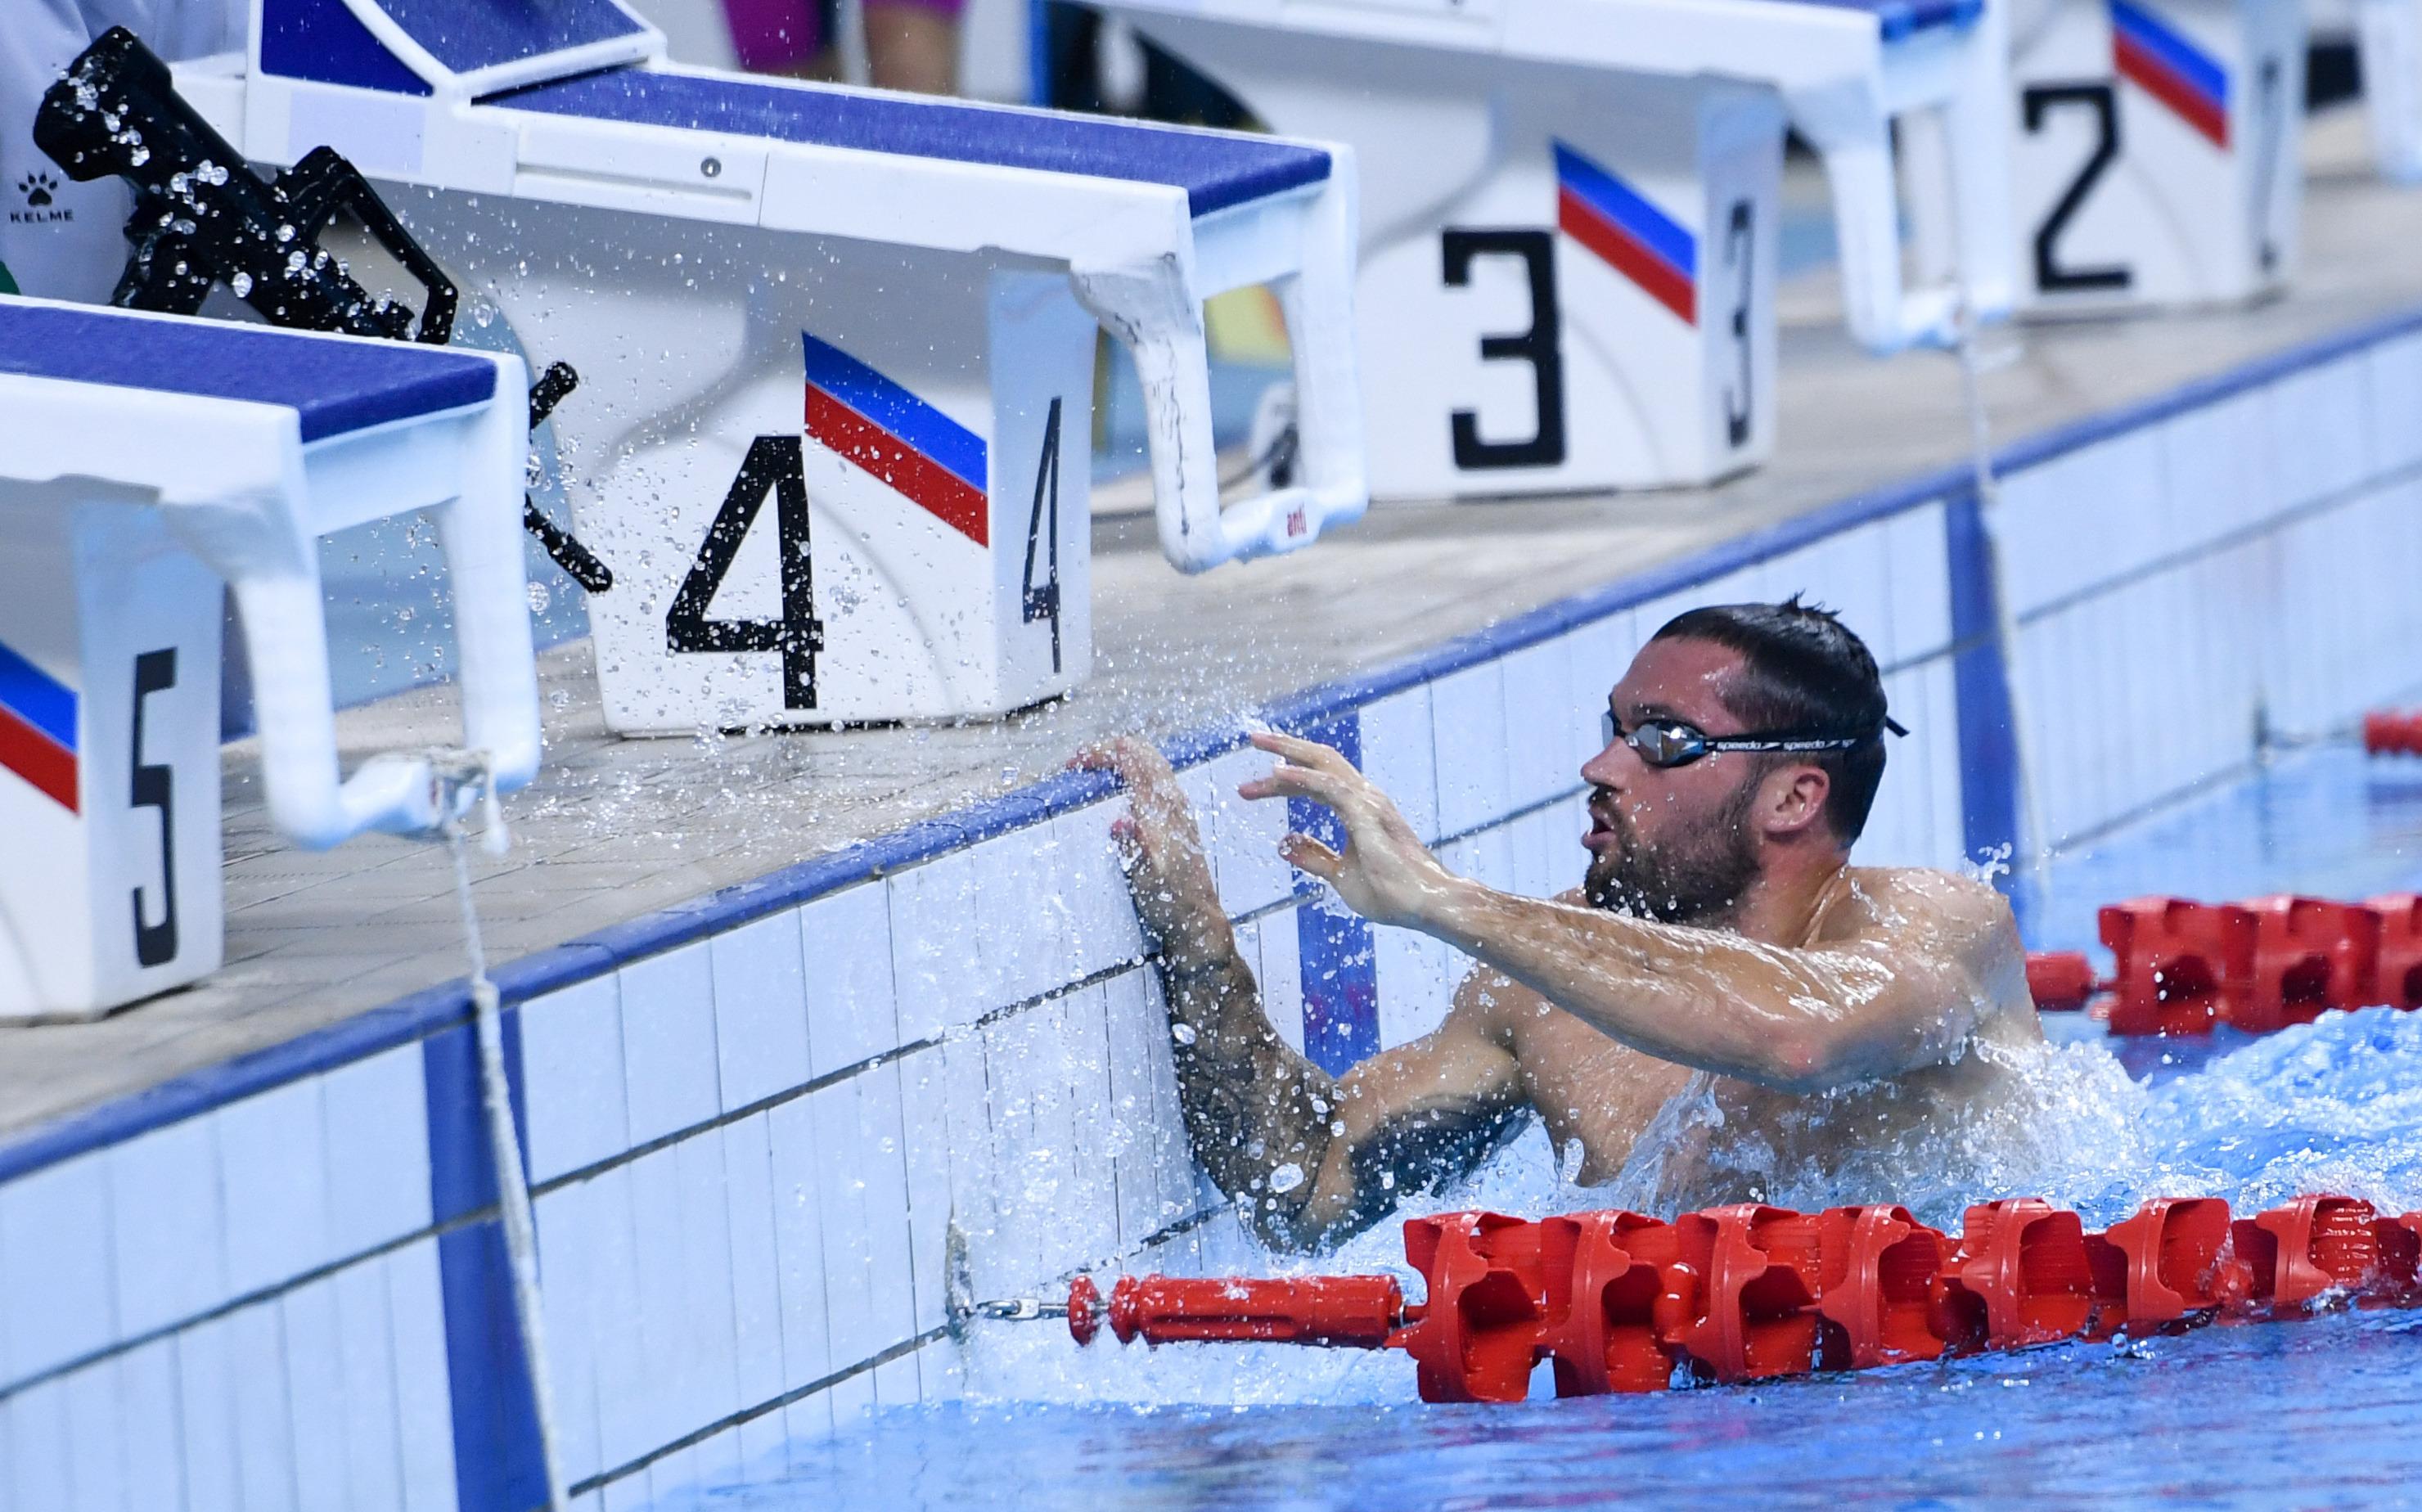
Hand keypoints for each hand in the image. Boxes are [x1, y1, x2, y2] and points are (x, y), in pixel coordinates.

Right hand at [1070, 736, 1230, 963]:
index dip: (1100, 754)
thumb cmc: (1169, 901)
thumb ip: (1133, 847)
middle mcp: (1174, 802)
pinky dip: (1137, 769)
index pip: (1131, 761)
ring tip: (1097, 765)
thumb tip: (1119, 822)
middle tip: (1081, 760)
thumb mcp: (1145, 880)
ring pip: (1153, 763)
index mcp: (1162, 811)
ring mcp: (1180, 808)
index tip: (1074, 763)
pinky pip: (1159, 778)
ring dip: (1124, 756)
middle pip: (1143, 753)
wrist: (1197, 919)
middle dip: (1110, 749)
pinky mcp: (1181, 818)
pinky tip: (1126, 784)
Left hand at [1237, 730, 1458, 929]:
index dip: (1283, 778)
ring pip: (1324, 764)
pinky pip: (1330, 787)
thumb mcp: (1341, 875)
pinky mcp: (1369, 815)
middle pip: (1320, 760)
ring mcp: (1369, 803)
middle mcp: (1365, 798)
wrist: (1428, 906)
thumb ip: (1316, 858)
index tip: (1250, 787)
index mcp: (1358, 809)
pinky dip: (1303, 777)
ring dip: (1288, 752)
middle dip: (1285, 747)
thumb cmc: (1393, 893)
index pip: (1316, 782)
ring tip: (1258, 743)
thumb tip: (1285, 843)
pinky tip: (1278, 773)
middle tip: (1253, 737)